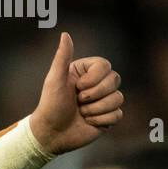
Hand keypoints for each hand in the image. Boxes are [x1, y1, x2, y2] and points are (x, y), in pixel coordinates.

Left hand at [30, 32, 123, 155]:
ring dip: (96, 109)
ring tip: (82, 113)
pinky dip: (101, 120)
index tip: (77, 88)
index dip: (94, 79)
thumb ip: (62, 57)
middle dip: (95, 94)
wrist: (50, 134)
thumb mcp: (54, 80)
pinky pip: (117, 114)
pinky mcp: (108, 118)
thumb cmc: (50, 106)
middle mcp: (98, 84)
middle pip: (115, 79)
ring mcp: (104, 101)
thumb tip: (65, 34)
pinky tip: (88, 123)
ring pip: (118, 98)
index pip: (105, 65)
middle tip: (78, 102)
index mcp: (87, 72)